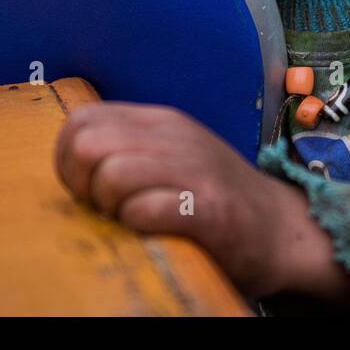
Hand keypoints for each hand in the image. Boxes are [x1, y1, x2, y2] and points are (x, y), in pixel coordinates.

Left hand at [55, 102, 349, 303]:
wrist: (283, 229)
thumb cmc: (214, 200)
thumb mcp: (171, 157)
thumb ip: (128, 149)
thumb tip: (71, 163)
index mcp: (160, 121)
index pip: (80, 120)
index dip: (67, 161)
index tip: (86, 190)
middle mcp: (176, 136)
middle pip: (87, 145)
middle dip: (83, 185)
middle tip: (105, 209)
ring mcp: (194, 169)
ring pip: (112, 175)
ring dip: (111, 207)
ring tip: (132, 219)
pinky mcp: (210, 208)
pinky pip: (147, 209)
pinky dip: (140, 225)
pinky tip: (157, 229)